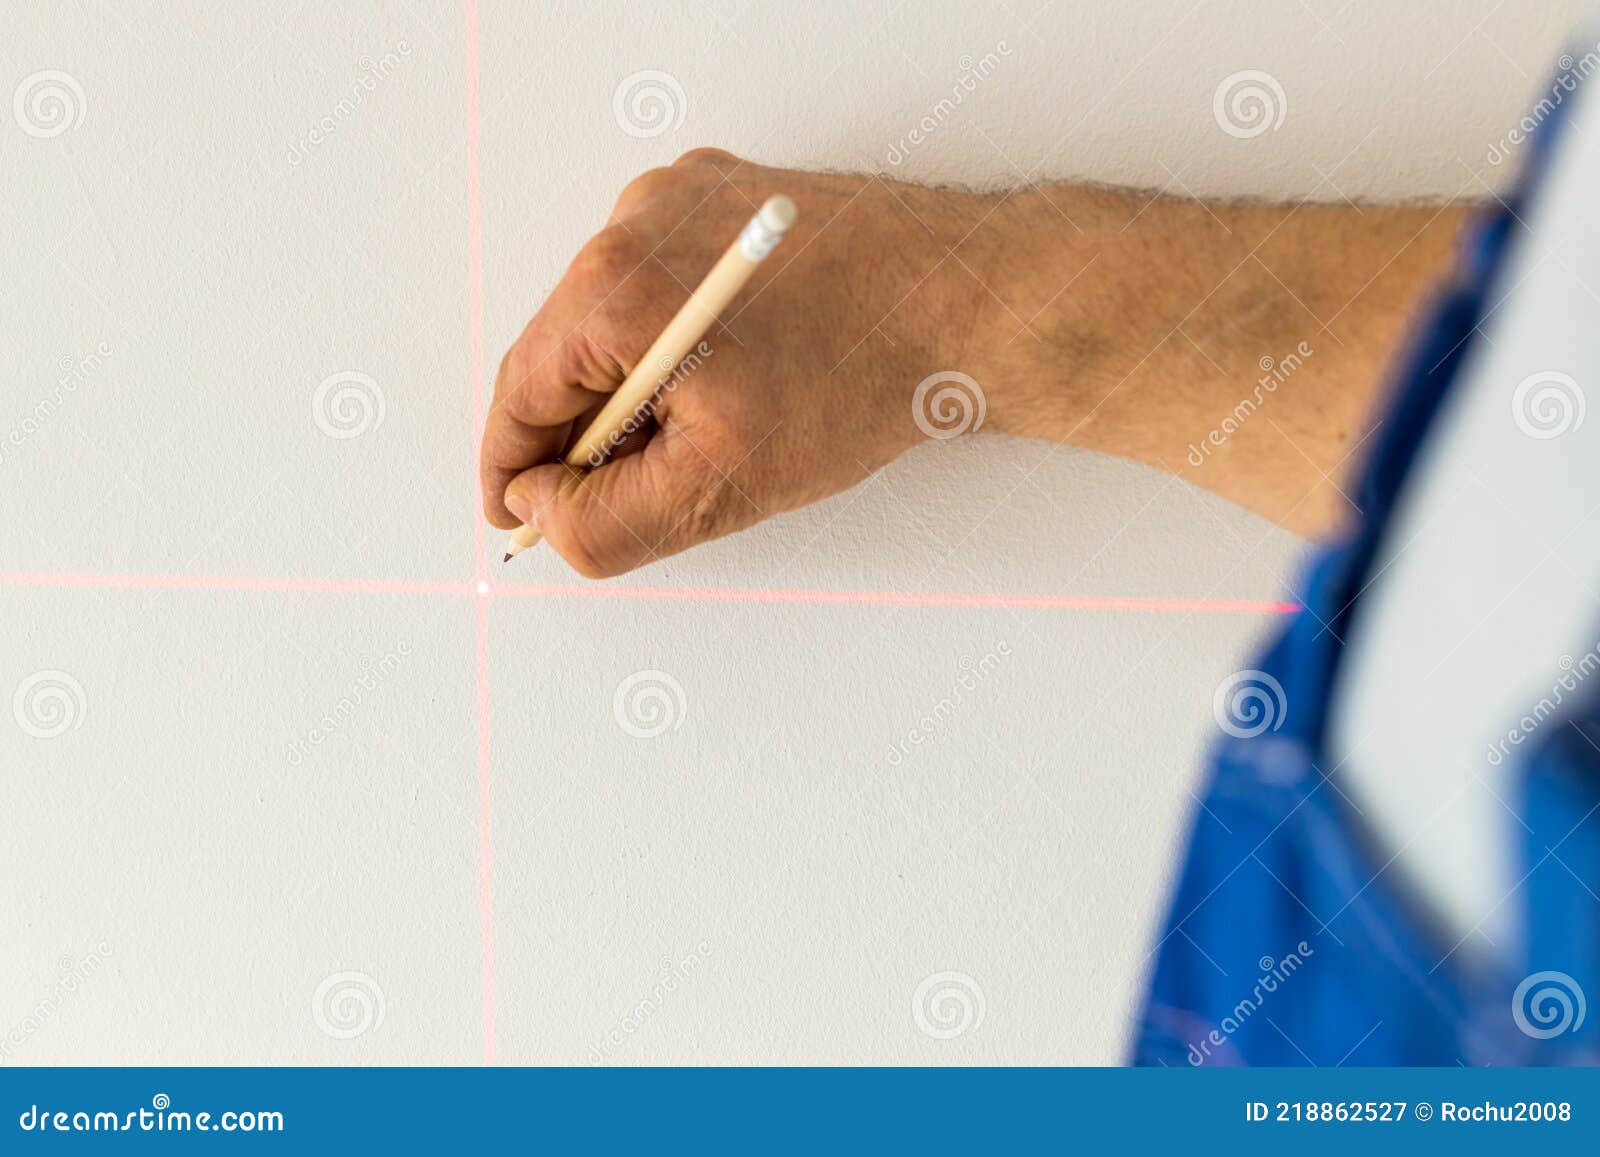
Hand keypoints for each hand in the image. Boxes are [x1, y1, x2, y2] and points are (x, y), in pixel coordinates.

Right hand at [479, 148, 1008, 577]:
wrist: (973, 301)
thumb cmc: (864, 379)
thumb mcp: (720, 487)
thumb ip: (604, 521)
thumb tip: (538, 510)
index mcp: (617, 285)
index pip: (522, 390)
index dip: (511, 467)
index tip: (510, 514)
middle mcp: (636, 220)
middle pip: (563, 350)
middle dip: (582, 434)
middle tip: (616, 497)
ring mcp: (680, 197)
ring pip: (611, 319)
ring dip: (632, 389)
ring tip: (697, 439)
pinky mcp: (722, 194)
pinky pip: (659, 283)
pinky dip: (671, 342)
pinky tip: (729, 382)